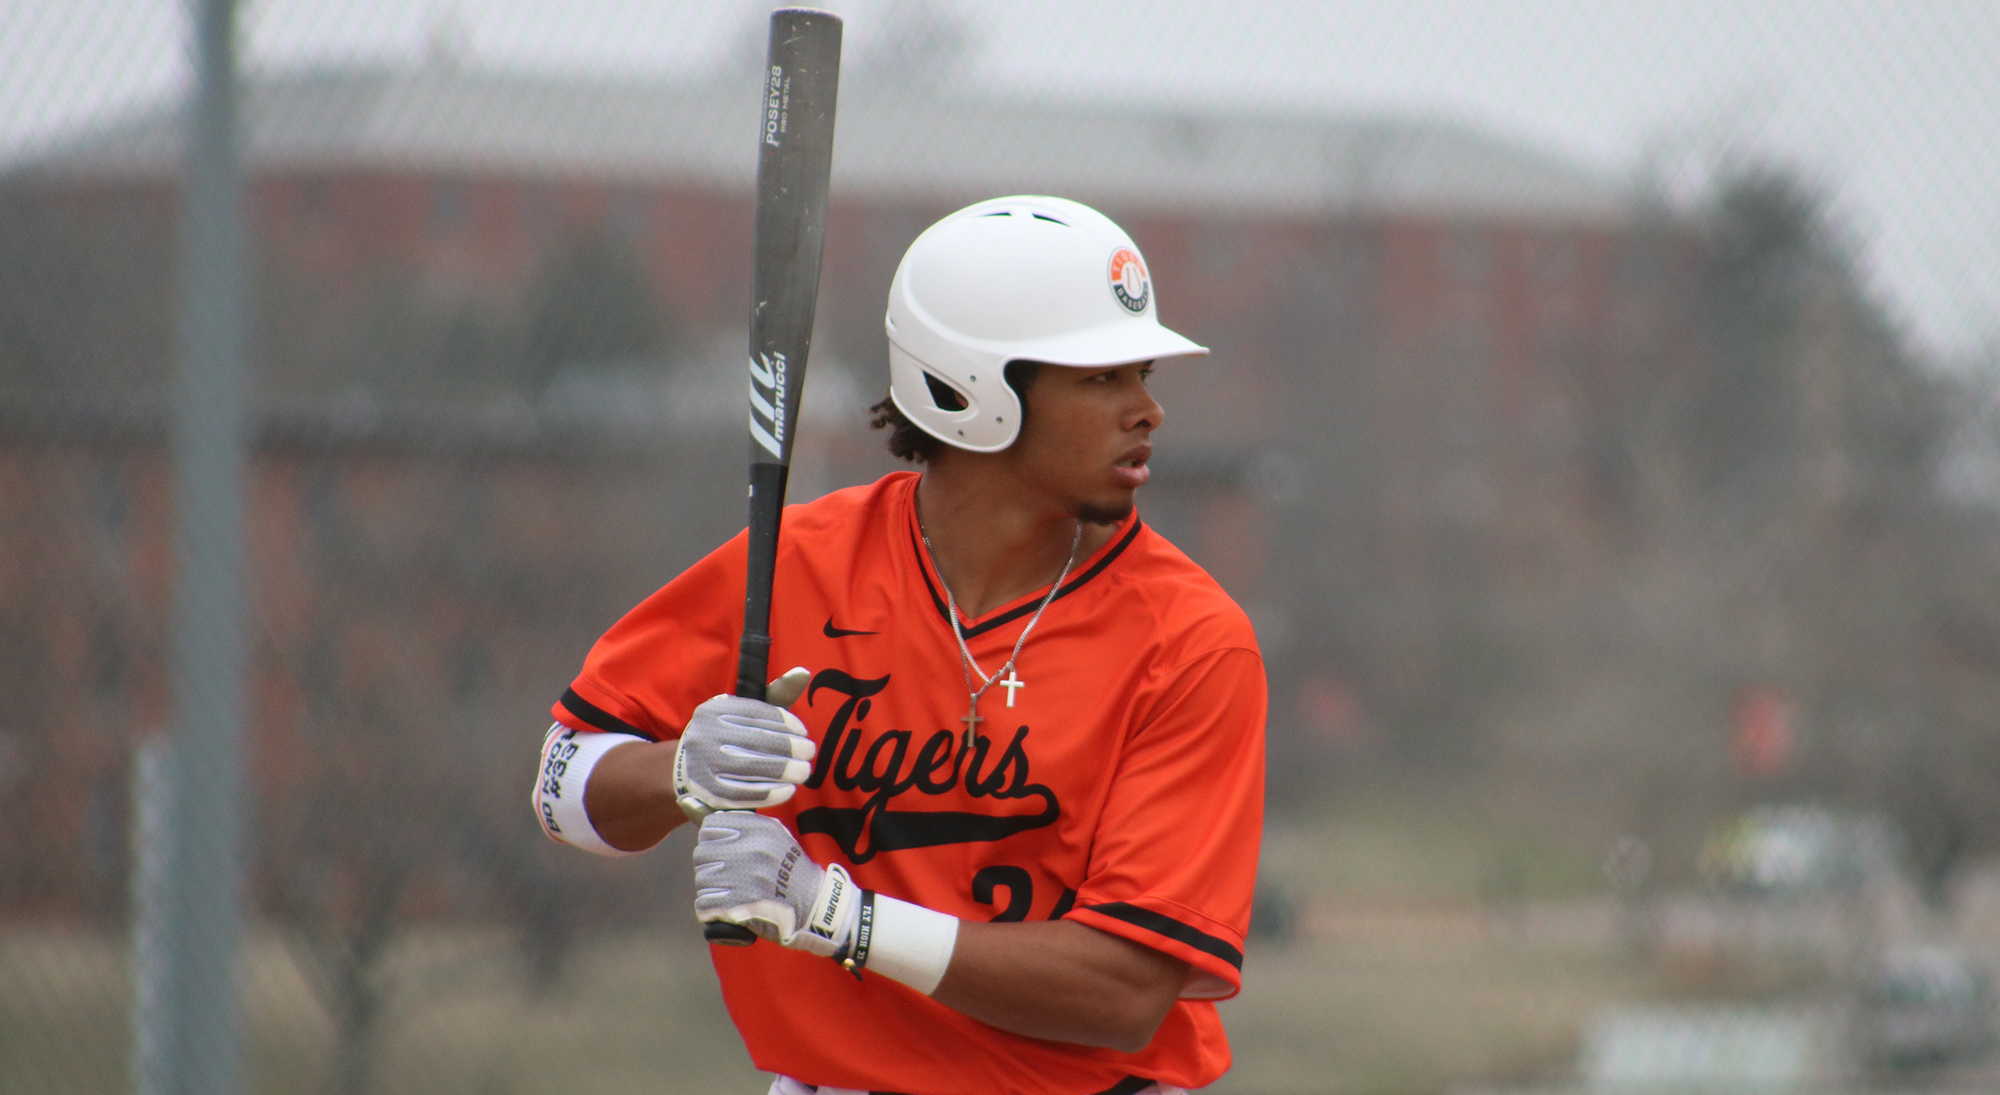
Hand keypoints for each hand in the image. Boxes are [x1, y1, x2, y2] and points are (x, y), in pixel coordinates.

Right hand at [673, 667, 815, 819]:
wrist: (691, 767)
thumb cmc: (731, 735)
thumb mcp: (748, 712)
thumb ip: (777, 694)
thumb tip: (804, 672)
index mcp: (713, 710)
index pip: (755, 712)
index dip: (785, 722)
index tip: (804, 732)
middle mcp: (703, 734)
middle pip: (755, 740)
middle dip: (790, 747)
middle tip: (809, 753)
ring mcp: (701, 764)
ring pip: (750, 767)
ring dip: (784, 770)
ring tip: (804, 771)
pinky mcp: (707, 792)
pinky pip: (743, 794)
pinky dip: (770, 793)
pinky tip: (789, 789)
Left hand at [693, 812, 858, 957]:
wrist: (813, 904)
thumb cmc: (789, 869)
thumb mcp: (775, 836)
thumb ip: (744, 824)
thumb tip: (701, 809)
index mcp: (761, 829)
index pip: (710, 828)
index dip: (710, 841)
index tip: (719, 851)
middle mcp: (754, 850)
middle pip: (702, 854)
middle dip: (707, 866)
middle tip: (721, 875)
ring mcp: (749, 878)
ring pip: (702, 880)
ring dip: (709, 889)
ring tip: (725, 892)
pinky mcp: (744, 905)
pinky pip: (705, 903)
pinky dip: (708, 908)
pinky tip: (720, 908)